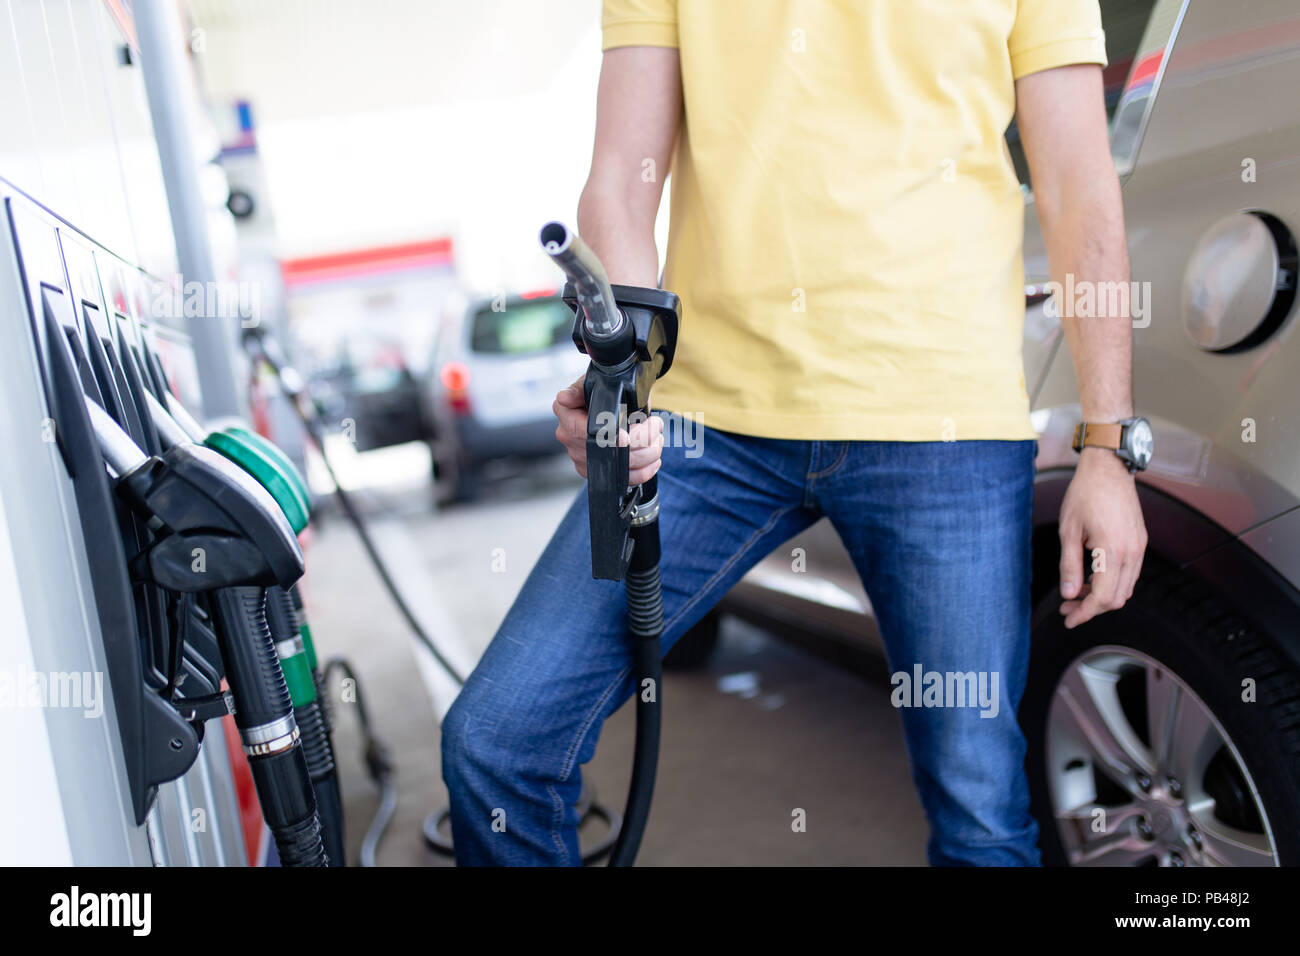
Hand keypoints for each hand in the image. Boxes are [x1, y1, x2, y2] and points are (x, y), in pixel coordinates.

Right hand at [553, 378, 664, 484]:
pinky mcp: (595, 471)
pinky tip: (653, 460)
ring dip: (647, 454)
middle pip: (605, 452)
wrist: (614, 400)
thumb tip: (564, 398)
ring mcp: (581, 457)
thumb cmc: (604, 390)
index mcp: (565, 413)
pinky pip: (622, 479)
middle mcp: (569, 437)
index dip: (605, 436)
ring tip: (657, 438)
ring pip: (618, 468)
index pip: (579, 430)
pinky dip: (644, 471)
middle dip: (639, 441)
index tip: (625, 436)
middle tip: (655, 427)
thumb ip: (580, 389)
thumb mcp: (594, 381)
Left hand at [1058, 448, 1147, 628]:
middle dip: (1091, 608)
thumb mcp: (1068, 531)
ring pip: (1125, 589)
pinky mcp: (1139, 542)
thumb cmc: (1085, 494)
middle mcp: (1132, 552)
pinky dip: (1111, 583)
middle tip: (1067, 608)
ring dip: (1101, 597)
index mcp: (1112, 549)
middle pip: (1116, 598)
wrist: (1108, 469)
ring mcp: (1139, 547)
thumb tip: (1068, 594)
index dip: (1085, 613)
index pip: (1103, 597)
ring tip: (1076, 594)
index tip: (1068, 619)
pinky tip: (1091, 579)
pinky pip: (1129, 574)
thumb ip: (1069, 565)